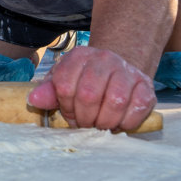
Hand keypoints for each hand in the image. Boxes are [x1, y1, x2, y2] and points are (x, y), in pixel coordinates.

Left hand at [26, 45, 155, 131]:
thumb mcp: (63, 81)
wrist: (119, 70)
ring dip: (105, 121)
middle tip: (86, 123)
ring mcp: (128, 72)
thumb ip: (48, 91)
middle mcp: (104, 59)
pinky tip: (119, 123)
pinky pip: (138, 108)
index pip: (65, 86)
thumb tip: (34, 100)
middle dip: (84, 118)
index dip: (65, 108)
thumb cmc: (86, 81)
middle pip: (89, 95)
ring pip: (115, 102)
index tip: (70, 115)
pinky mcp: (147, 87)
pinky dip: (126, 122)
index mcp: (80, 56)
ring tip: (101, 124)